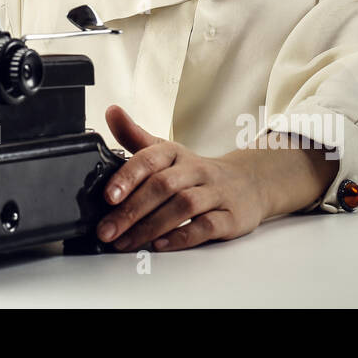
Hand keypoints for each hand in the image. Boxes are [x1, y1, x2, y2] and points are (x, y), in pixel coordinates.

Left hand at [96, 105, 270, 251]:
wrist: (250, 182)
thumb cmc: (197, 172)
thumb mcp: (167, 151)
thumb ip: (135, 136)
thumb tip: (111, 112)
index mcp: (176, 153)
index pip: (150, 159)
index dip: (127, 177)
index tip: (108, 196)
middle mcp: (196, 170)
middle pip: (162, 186)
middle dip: (131, 210)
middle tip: (107, 230)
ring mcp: (215, 193)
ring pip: (183, 206)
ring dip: (151, 226)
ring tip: (126, 241)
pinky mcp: (231, 217)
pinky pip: (207, 226)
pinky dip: (182, 236)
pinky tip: (160, 244)